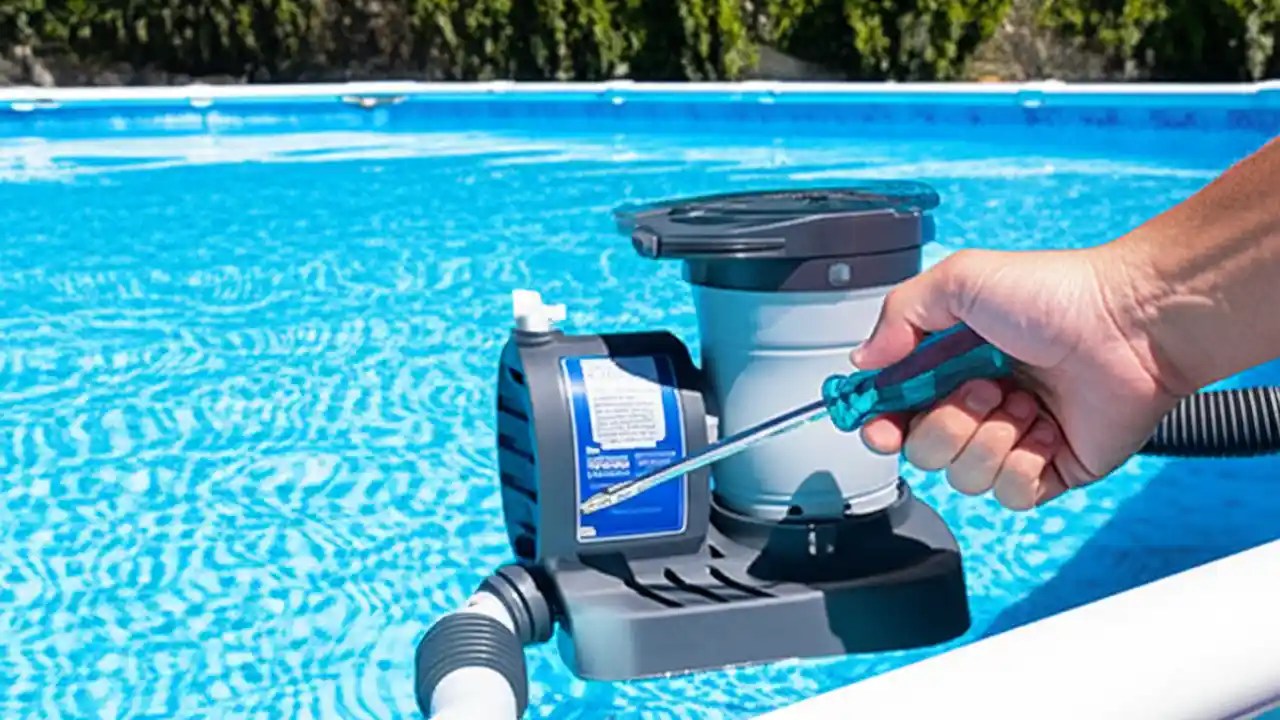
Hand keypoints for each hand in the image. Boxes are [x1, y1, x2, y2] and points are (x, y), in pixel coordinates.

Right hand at [853, 247, 1182, 509]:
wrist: (1131, 324)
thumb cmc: (1056, 294)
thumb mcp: (958, 280)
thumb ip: (898, 316)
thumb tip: (864, 362)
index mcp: (950, 364)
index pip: (893, 412)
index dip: (879, 425)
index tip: (881, 424)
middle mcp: (978, 405)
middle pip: (922, 452)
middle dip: (946, 424)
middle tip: (983, 387)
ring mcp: (1014, 440)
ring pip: (964, 478)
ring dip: (989, 440)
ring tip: (1023, 403)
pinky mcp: (1051, 471)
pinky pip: (1010, 496)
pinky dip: (1024, 464)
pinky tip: (1046, 429)